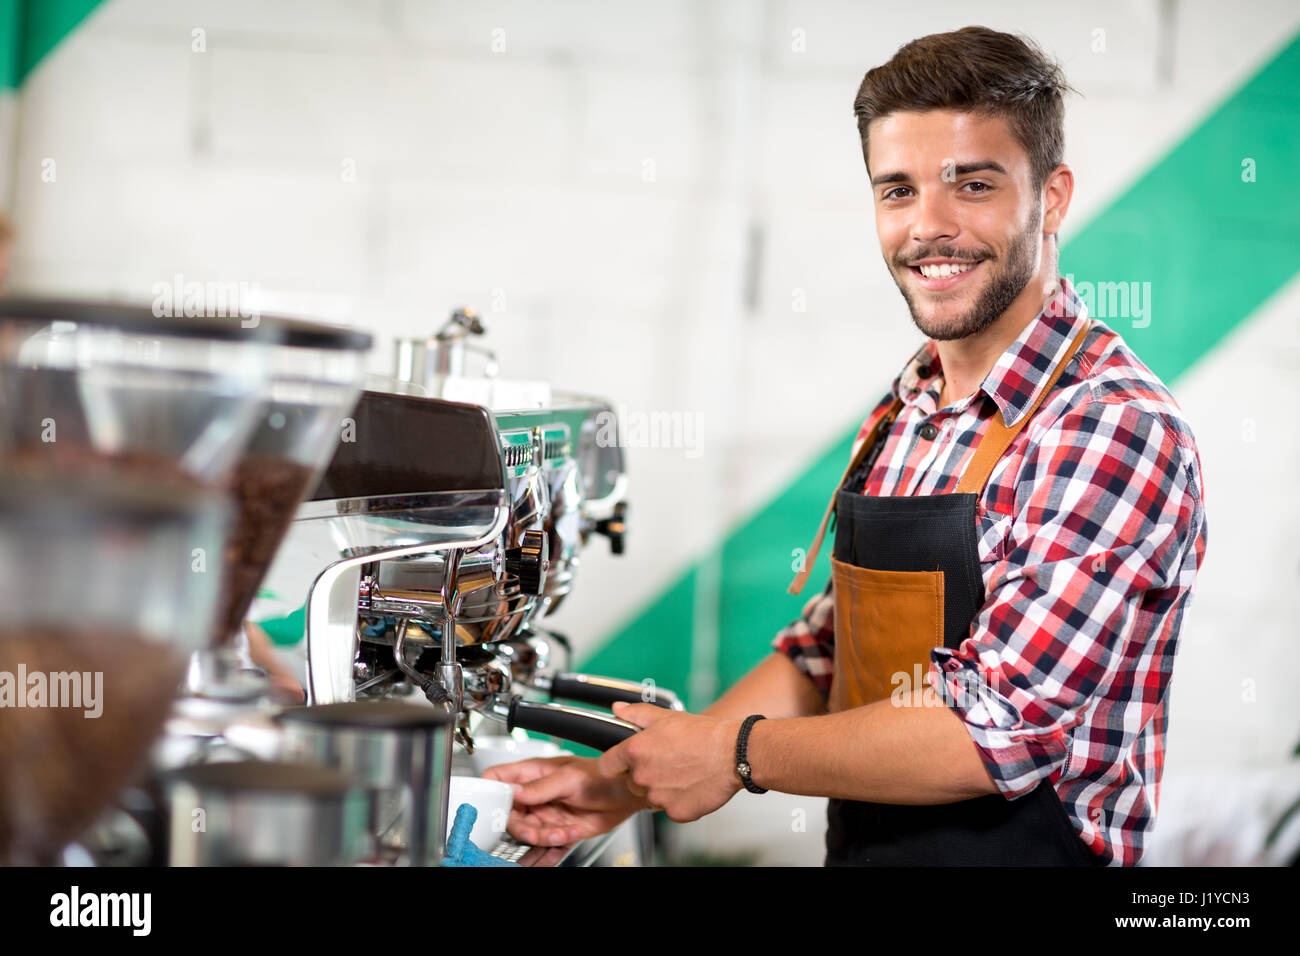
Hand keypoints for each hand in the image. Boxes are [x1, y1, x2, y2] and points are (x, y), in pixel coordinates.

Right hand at [482, 755, 647, 845]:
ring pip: (527, 836)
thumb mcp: (569, 779)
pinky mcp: (557, 831)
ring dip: (544, 838)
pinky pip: (545, 847)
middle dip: (524, 828)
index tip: (499, 809)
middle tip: (540, 831)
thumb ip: (539, 787)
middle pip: (509, 817)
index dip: (492, 794)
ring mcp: (545, 814)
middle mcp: (536, 795)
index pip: (497, 780)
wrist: (627, 795)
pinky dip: (552, 850)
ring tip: (564, 832)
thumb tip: (513, 791)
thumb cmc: (603, 776)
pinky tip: (567, 838)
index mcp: (533, 773)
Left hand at [597, 703, 742, 822]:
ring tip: (682, 772)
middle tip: (666, 762)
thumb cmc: (702, 734)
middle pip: (631, 782)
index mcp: (635, 752)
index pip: (607, 766)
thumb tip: (616, 710)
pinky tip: (690, 785)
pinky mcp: (675, 813)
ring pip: (651, 797)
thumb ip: (634, 714)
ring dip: (661, 788)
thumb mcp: (664, 717)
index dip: (615, 763)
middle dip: (644, 774)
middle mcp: (642, 777)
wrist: (733, 753)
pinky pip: (669, 809)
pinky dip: (678, 800)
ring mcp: (658, 798)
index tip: (622, 763)